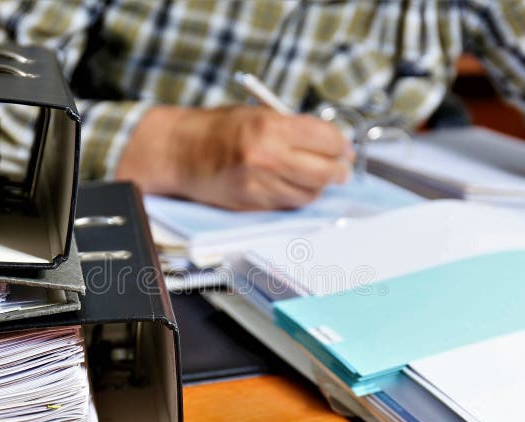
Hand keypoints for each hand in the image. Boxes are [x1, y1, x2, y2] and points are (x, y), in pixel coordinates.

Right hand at [116, 105, 354, 209]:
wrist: (180, 152)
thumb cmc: (216, 129)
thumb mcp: (257, 114)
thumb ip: (292, 128)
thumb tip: (328, 143)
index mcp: (270, 127)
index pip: (326, 140)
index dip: (341, 145)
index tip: (344, 148)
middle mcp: (267, 157)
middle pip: (324, 172)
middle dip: (339, 171)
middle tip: (342, 169)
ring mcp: (260, 184)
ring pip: (309, 194)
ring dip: (319, 187)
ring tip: (318, 178)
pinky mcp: (252, 204)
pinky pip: (288, 205)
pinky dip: (298, 197)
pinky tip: (296, 186)